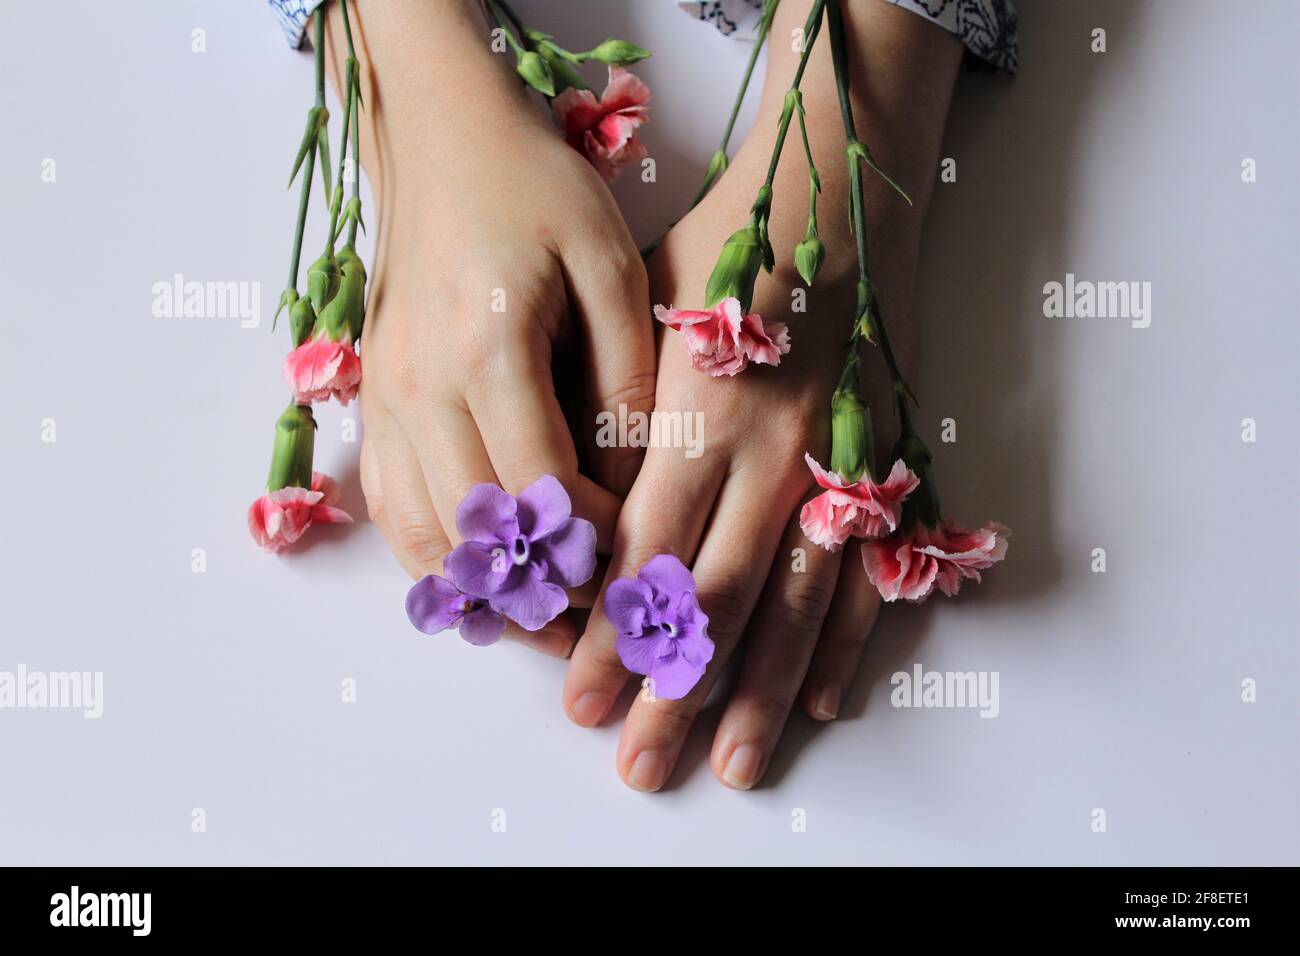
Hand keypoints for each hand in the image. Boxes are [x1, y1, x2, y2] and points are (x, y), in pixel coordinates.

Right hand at [326, 1, 656, 654]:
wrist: (440, 137)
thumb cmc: (534, 189)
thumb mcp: (611, 265)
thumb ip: (627, 378)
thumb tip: (637, 484)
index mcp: (488, 349)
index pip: (545, 492)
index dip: (597, 546)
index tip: (643, 566)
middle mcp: (421, 387)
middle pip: (479, 534)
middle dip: (547, 593)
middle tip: (604, 621)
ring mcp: (386, 398)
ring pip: (423, 538)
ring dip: (484, 596)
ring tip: (546, 623)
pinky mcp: (375, 400)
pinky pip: (392, 507)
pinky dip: (436, 559)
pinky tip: (484, 576)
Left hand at [561, 0, 961, 787]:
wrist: (840, 192)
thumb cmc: (725, 243)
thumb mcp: (644, 310)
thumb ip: (613, 412)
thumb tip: (574, 515)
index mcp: (700, 412)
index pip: (646, 554)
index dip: (610, 637)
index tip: (577, 702)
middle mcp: (774, 452)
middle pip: (717, 599)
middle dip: (674, 691)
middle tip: (640, 765)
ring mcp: (843, 464)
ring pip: (799, 603)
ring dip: (761, 693)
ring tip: (731, 764)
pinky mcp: (891, 465)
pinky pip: (871, 569)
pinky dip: (849, 640)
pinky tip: (822, 701)